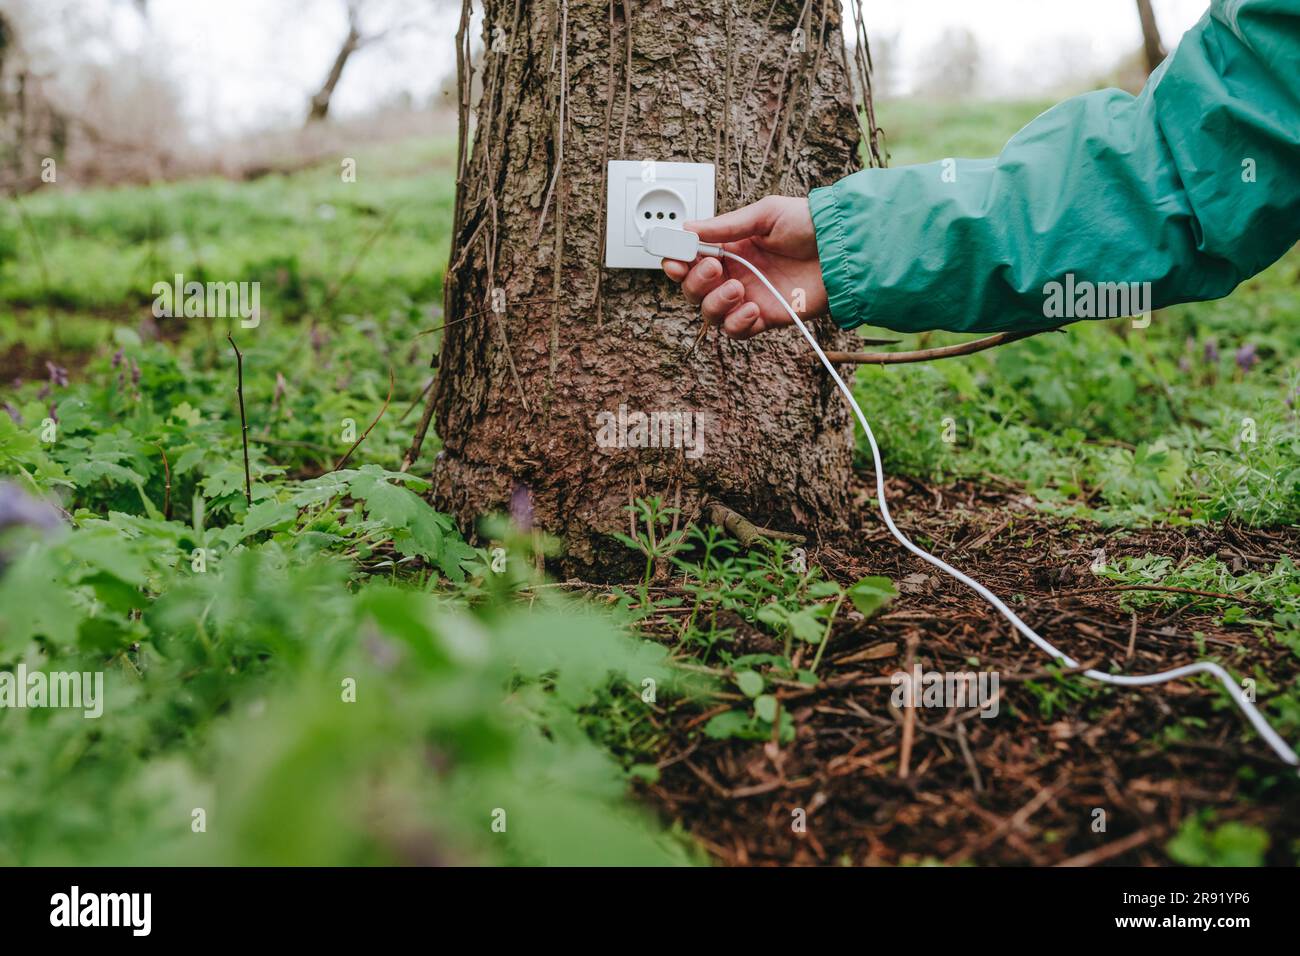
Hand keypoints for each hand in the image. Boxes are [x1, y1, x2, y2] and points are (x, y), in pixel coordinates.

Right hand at [661, 195, 826, 339]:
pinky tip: (753, 308)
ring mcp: (748, 297)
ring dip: (715, 302)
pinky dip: (738, 323)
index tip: (673, 258)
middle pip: (693, 290)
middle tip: (713, 266)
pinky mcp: (765, 318)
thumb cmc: (809, 225)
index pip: (689, 259)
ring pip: (710, 313)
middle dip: (694, 281)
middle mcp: (735, 274)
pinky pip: (737, 331)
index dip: (675, 261)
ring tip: (739, 287)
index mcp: (730, 248)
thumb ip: (726, 226)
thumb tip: (688, 229)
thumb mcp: (765, 214)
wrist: (843, 248)